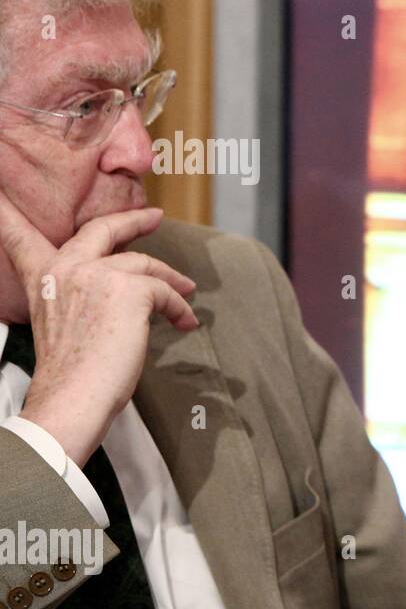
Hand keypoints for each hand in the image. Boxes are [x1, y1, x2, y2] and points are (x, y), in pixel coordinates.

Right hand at [0, 195, 197, 465]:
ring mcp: (97, 274)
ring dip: (170, 279)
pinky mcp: (130, 289)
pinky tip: (185, 321)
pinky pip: (165, 291)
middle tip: (153, 217)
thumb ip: (79, 297)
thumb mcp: (62, 323)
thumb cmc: (72, 373)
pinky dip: (179, 307)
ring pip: (145, 265)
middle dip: (132, 220)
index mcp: (42, 277)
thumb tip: (117, 296)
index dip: (7, 211)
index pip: (19, 235)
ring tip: (186, 292)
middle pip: (104, 229)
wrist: (75, 397)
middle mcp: (65, 267)